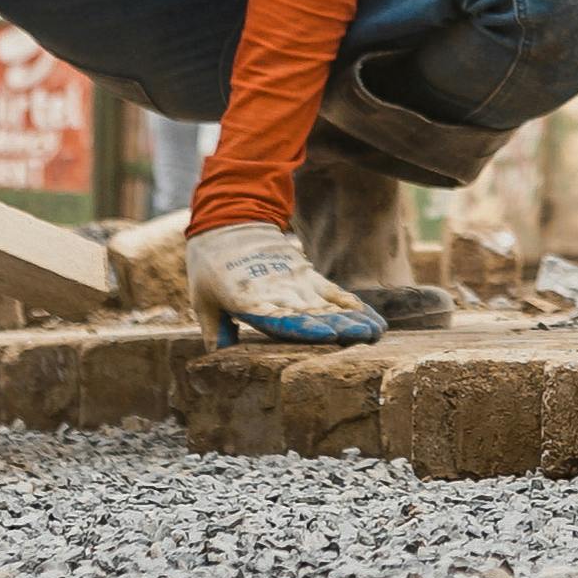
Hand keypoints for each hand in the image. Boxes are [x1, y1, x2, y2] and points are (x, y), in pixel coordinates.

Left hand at [185, 221, 381, 348]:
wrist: (229, 219)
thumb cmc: (210, 265)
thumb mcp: (202, 298)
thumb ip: (215, 330)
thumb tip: (220, 357)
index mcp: (251, 299)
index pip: (282, 316)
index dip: (306, 327)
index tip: (329, 334)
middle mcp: (279, 290)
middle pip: (313, 313)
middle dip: (340, 326)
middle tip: (365, 339)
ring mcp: (297, 281)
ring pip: (329, 304)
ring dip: (353, 318)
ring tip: (375, 333)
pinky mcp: (307, 274)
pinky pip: (334, 292)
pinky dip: (353, 305)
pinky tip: (372, 318)